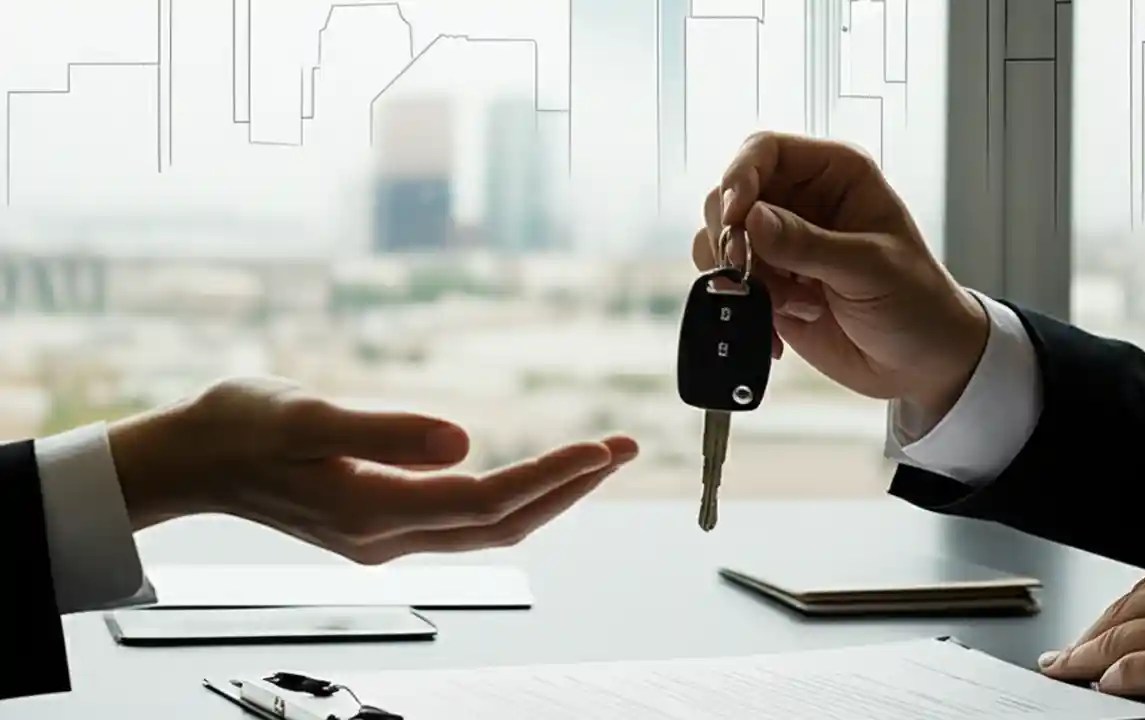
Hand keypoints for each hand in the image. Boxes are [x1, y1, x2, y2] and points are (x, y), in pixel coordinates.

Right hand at [107, 377, 637, 562]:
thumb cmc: (239, 426)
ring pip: (486, 528)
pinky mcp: (376, 527)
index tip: (602, 447)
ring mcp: (382, 539)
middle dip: (569, 489)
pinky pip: (462, 522)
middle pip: (501, 524)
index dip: (551, 476)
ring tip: (595, 459)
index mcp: (372, 510)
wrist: (189, 460)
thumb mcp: (305, 416)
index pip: (488, 500)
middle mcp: (385, 538)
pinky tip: (531, 476)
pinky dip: (509, 498)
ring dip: (546, 495)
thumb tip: (464, 441)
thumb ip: (385, 431)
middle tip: (623, 448)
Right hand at [692, 132, 988, 431]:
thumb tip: (752, 220)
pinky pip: (728, 282)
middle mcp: (802, 202)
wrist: (919, 363)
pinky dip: (739, 304)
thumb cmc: (917, 303)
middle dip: (731, 235)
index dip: (740, 176)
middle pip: (730, 194)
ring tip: (787, 304)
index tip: (735, 218)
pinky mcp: (770, 284)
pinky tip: (777, 326)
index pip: (765, 151)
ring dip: (738, 275)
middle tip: (749, 270)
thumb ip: (808, 244)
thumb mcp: (869, 269)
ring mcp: (782, 244)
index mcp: (835, 175)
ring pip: (721, 239)